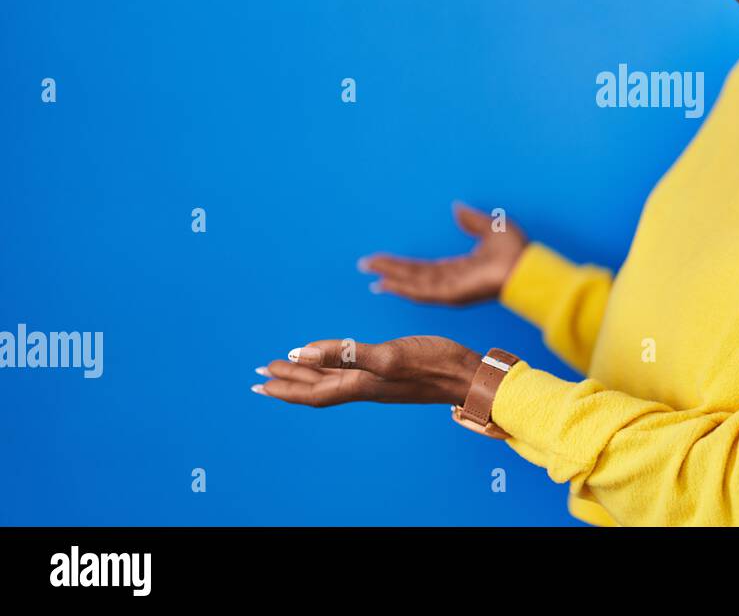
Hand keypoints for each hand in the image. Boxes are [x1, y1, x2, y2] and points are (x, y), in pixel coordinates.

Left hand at [251, 336, 481, 406]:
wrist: (470, 375)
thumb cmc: (434, 364)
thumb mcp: (388, 356)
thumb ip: (344, 354)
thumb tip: (301, 354)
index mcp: (361, 384)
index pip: (313, 391)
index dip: (285, 387)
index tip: (260, 381)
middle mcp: (366, 386)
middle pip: (318, 389)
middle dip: (289, 382)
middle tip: (263, 373)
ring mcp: (379, 381)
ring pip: (333, 383)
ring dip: (307, 377)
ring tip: (288, 369)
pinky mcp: (392, 374)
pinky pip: (350, 375)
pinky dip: (333, 369)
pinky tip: (336, 362)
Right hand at [357, 201, 528, 305]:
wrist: (527, 267)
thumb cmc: (515, 250)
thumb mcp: (490, 227)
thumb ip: (471, 220)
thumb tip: (457, 207)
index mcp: (460, 268)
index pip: (424, 268)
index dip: (403, 265)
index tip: (383, 260)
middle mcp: (452, 280)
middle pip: (413, 276)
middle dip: (390, 271)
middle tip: (366, 266)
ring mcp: (451, 289)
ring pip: (414, 284)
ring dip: (392, 278)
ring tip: (371, 274)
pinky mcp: (452, 294)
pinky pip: (423, 291)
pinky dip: (405, 288)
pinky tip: (388, 284)